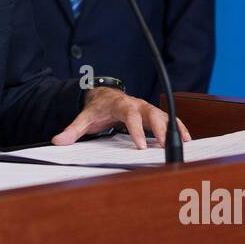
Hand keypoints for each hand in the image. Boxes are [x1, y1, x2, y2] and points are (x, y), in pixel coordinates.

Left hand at [51, 87, 190, 149]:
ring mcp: (147, 108)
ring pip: (164, 116)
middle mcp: (137, 105)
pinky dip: (178, 127)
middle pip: (152, 114)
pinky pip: (169, 119)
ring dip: (174, 128)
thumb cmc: (96, 109)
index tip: (138, 146)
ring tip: (185, 143)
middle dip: (160, 129)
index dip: (135, 130)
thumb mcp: (83, 118)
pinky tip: (187, 139)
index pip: (130, 116)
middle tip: (164, 145)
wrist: (104, 97)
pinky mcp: (153, 114)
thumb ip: (72, 130)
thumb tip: (57, 141)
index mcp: (120, 105)